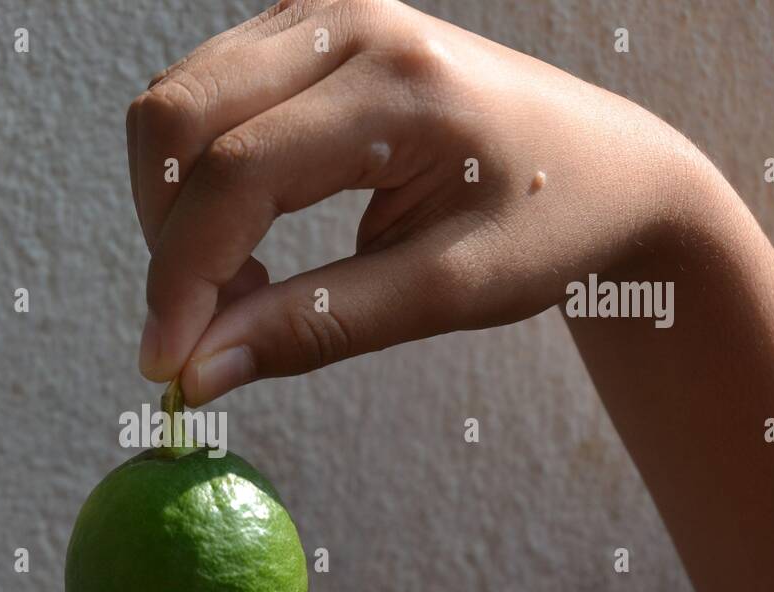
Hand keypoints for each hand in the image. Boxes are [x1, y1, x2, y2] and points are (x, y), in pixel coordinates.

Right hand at [127, 0, 708, 404]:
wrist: (607, 164)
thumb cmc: (546, 226)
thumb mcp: (445, 293)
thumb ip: (315, 327)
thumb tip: (197, 373)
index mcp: (396, 82)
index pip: (238, 174)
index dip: (185, 278)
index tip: (167, 365)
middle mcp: (344, 21)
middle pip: (175, 121)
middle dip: (166, 240)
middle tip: (206, 326)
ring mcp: (317, 13)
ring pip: (173, 107)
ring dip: (175, 211)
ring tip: (245, 285)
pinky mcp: (300, 31)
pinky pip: (202, 101)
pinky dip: (195, 181)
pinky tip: (248, 237)